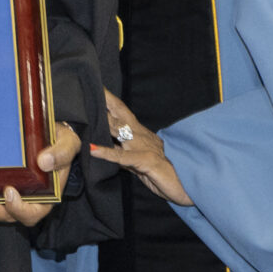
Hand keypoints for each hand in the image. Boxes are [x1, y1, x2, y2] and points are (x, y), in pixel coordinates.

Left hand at [0, 122, 79, 226]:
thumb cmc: (60, 142)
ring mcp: (12, 196)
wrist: (49, 135)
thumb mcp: (68, 143)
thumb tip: (44, 162)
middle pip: (9, 216)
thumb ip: (61, 153)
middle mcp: (27, 200)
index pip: (33, 212)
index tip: (10, 191)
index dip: (20, 208)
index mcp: (46, 195)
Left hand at [89, 90, 191, 205]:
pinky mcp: (146, 161)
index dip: (108, 99)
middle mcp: (140, 136)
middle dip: (103, 102)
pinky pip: (123, 157)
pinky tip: (93, 149)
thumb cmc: (162, 172)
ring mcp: (144, 147)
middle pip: (118, 114)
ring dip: (102, 122)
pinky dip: (107, 153)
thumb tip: (101, 147)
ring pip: (119, 130)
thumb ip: (120, 153)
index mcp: (139, 134)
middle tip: (86, 88)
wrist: (188, 184)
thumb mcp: (137, 161)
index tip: (94, 87)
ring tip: (84, 114)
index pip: (121, 112)